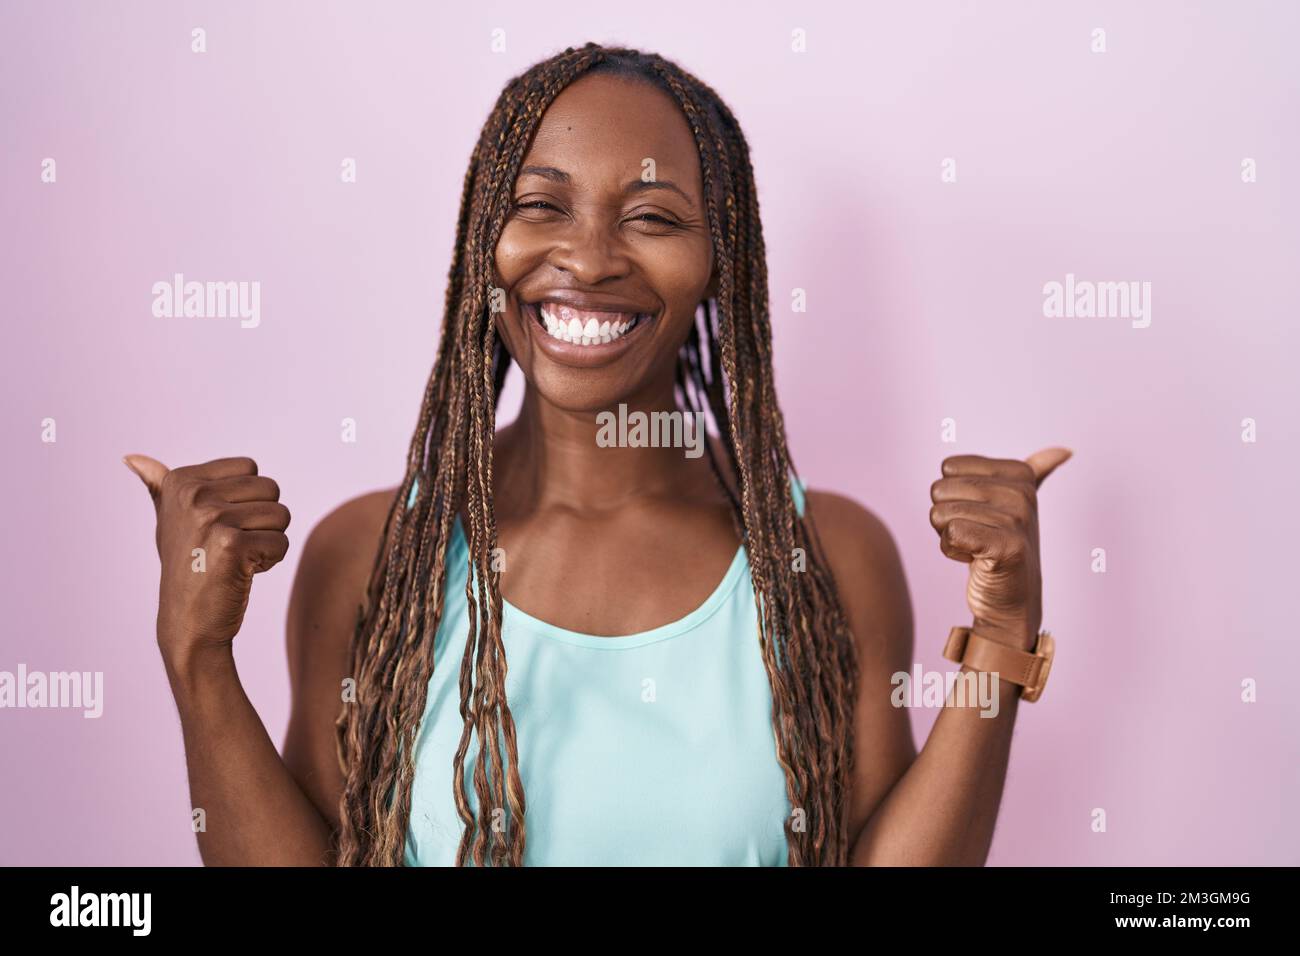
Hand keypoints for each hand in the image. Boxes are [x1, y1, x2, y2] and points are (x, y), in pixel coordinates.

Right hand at [124, 454, 290, 662]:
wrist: (188, 622)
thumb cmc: (186, 567)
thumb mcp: (168, 521)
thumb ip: (159, 487)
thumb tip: (131, 457)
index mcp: (181, 480)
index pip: (251, 468)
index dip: (246, 499)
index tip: (219, 525)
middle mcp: (193, 494)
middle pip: (271, 488)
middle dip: (261, 520)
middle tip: (230, 545)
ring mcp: (211, 518)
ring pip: (281, 515)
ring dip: (267, 541)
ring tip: (235, 559)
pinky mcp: (232, 544)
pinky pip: (281, 542)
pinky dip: (269, 561)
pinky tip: (241, 573)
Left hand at [929, 447, 1071, 649]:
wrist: (1012, 602)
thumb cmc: (1003, 550)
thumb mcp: (1016, 507)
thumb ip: (1035, 475)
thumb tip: (1064, 451)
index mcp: (1020, 474)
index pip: (949, 468)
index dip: (953, 495)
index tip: (980, 516)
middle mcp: (1022, 493)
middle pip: (940, 490)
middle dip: (947, 517)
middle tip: (976, 536)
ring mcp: (1018, 519)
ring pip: (940, 514)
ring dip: (949, 537)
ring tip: (978, 548)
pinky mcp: (1007, 546)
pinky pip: (950, 535)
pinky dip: (953, 552)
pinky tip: (976, 560)